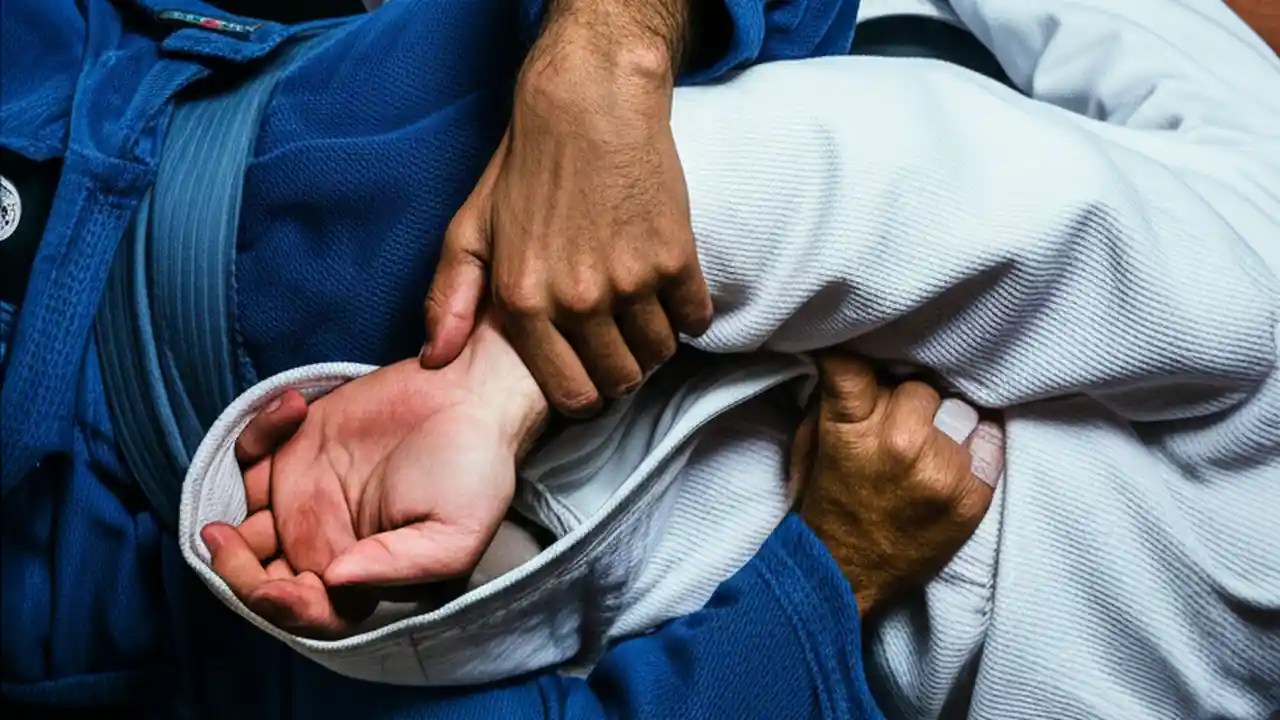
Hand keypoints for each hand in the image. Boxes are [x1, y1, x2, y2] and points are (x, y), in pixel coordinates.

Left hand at [202, 319, 547, 636]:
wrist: (473, 396)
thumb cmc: (474, 471)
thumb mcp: (453, 535)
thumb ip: (396, 565)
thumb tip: (335, 579)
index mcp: (362, 572)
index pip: (308, 610)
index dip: (281, 608)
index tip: (270, 589)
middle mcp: (325, 540)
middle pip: (258, 575)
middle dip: (231, 568)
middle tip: (221, 539)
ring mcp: (305, 494)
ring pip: (241, 521)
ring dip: (225, 507)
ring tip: (256, 468)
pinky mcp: (295, 444)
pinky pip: (250, 452)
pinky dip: (256, 433)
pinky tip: (292, 410)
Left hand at [421, 1, 712, 416]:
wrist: (588, 105)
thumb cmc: (525, 168)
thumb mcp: (470, 229)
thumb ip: (449, 299)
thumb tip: (435, 360)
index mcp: (525, 302)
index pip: (570, 394)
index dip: (585, 398)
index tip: (592, 382)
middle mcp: (577, 301)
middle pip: (621, 380)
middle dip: (622, 374)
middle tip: (620, 350)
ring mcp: (630, 282)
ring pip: (659, 353)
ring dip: (656, 344)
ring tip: (643, 318)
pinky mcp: (674, 258)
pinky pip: (694, 319)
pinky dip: (688, 314)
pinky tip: (670, 292)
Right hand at [789, 351, 1002, 616]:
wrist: (843, 573)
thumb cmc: (827, 502)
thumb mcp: (813, 444)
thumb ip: (837, 401)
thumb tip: (860, 357)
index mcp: (852, 426)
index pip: (856, 364)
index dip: (859, 353)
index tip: (863, 348)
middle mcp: (901, 443)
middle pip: (921, 387)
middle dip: (909, 402)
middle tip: (898, 424)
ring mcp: (941, 470)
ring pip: (959, 412)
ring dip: (943, 427)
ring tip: (926, 450)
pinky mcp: (972, 495)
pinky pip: (989, 443)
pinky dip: (972, 450)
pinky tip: (951, 462)